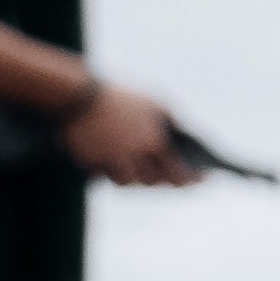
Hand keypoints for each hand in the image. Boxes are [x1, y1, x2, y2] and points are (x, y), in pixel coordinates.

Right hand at [65, 83, 207, 188]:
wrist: (81, 97)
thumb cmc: (122, 97)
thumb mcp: (155, 102)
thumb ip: (172, 121)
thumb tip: (182, 134)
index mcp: (153, 142)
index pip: (176, 169)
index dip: (189, 179)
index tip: (198, 182)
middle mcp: (133, 157)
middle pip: (152, 180)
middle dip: (162, 181)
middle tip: (172, 181)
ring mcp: (110, 162)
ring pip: (127, 182)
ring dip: (136, 179)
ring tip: (144, 176)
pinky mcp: (90, 164)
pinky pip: (105, 176)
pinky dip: (113, 174)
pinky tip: (119, 168)